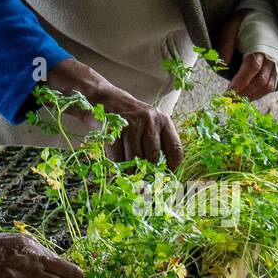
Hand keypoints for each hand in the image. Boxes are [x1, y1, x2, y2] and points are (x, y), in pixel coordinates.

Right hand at [46, 57, 182, 167]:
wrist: (102, 99)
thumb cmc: (128, 116)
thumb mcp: (148, 123)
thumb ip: (156, 143)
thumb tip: (158, 173)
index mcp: (163, 120)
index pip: (175, 150)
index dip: (171, 168)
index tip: (163, 176)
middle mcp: (150, 121)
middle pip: (153, 158)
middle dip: (146, 172)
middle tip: (141, 179)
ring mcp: (131, 125)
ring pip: (135, 160)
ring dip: (131, 171)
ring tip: (128, 175)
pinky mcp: (114, 130)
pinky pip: (118, 157)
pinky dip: (117, 166)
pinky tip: (117, 168)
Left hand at [215, 9, 277, 100]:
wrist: (264, 18)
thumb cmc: (243, 23)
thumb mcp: (231, 26)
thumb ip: (226, 42)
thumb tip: (224, 63)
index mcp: (261, 44)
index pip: (253, 66)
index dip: (242, 80)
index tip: (229, 91)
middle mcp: (272, 56)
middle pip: (261, 80)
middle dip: (244, 93)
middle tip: (229, 100)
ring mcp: (276, 64)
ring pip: (267, 86)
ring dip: (251, 96)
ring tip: (235, 101)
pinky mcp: (277, 69)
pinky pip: (270, 86)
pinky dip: (258, 94)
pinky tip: (246, 97)